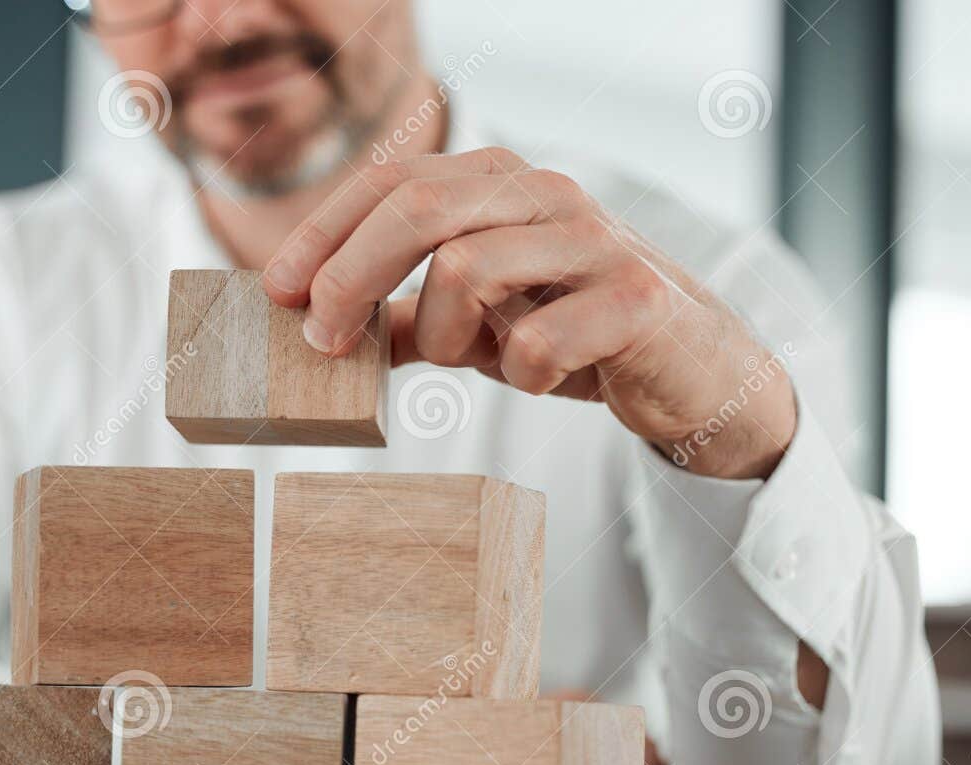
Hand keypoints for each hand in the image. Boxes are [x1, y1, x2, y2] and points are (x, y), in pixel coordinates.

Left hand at [263, 147, 797, 479]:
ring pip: (468, 267)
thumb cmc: (572, 333)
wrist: (693, 368)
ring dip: (441, 334)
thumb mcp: (475, 322)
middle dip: (350, 277)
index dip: (323, 233)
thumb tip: (316, 330)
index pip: (391, 181)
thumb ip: (406, 316)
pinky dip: (518, 372)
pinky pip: (537, 339)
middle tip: (322, 343)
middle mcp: (543, 193)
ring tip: (463, 359)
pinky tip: (537, 378)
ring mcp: (593, 240)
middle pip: (418, 207)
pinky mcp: (635, 300)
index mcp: (499, 182)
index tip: (277, 292)